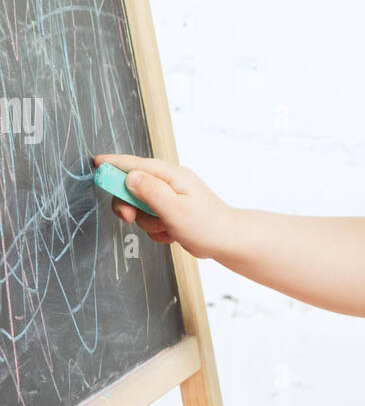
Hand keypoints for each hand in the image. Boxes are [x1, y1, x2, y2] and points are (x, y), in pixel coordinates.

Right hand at [90, 153, 237, 260]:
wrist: (227, 241)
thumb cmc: (206, 225)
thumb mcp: (175, 209)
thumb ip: (150, 192)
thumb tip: (130, 176)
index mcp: (171, 175)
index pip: (135, 164)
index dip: (113, 164)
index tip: (95, 164)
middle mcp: (169, 183)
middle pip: (132, 187)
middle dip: (129, 205)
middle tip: (130, 218)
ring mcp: (170, 197)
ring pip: (141, 207)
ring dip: (148, 222)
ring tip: (167, 229)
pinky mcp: (171, 212)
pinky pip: (151, 220)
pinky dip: (157, 230)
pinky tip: (172, 234)